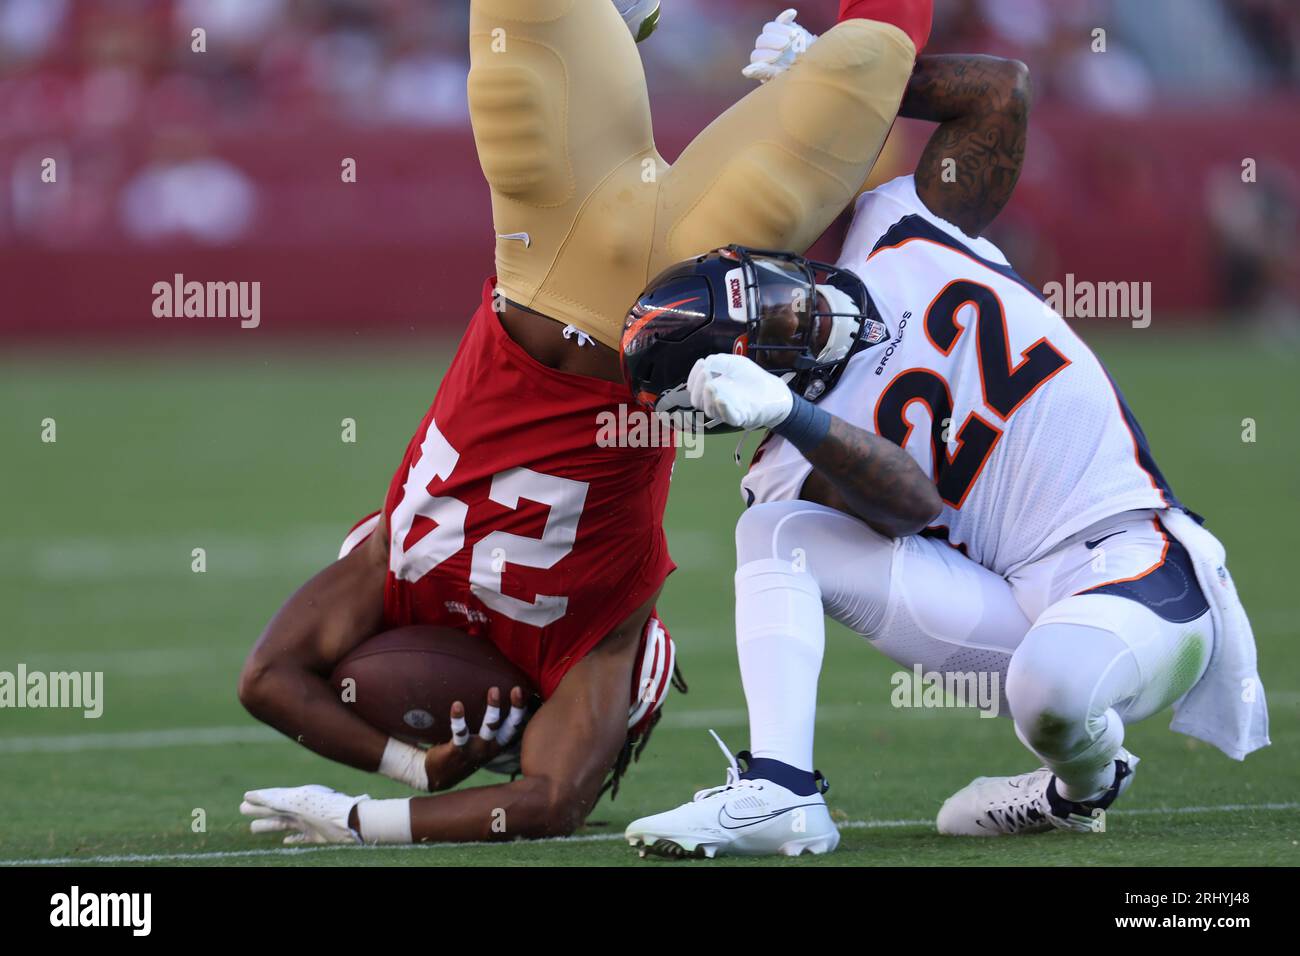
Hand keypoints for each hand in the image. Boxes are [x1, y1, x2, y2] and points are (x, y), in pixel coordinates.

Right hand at [240, 784, 367, 844]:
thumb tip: (250, 796)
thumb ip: (275, 800)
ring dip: (268, 825)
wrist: (351, 822)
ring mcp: (308, 822)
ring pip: (283, 824)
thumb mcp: (297, 802)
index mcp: (298, 797)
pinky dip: (291, 840)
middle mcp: (302, 809)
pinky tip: (284, 842)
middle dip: (259, 810)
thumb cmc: (325, 808)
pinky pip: (300, 838)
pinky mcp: (316, 836)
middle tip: (242, 809)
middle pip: (275, 810)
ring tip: (252, 827)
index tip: (245, 797)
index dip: (259, 797)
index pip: (274, 797)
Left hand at [423, 686, 527, 790]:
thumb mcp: (475, 744)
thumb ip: (483, 729)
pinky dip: (459, 717)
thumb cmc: (458, 754)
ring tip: (494, 690)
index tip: (521, 692)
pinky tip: (457, 705)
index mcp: (495, 746)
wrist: (436, 776)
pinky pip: (460, 732)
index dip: (520, 711)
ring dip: (494, 709)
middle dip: (516, 709)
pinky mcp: (458, 750)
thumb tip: (485, 698)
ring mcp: (475, 750)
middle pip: (508, 727)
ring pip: (490, 727)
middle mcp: (489, 749)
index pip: (514, 728)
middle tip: (517, 689)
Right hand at [687, 353, 793, 430]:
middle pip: (697, 401)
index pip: (694, 389)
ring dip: (707, 397)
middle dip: (697, 386)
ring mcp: (727, 410)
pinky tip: (720, 399)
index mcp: (712, 390)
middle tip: (705, 373)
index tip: (701, 364)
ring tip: (710, 384)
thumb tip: (702, 363)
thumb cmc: (752, 377)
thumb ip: (718, 361)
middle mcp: (716, 402)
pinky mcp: (741, 417)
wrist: (773, 390)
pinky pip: (728, 417)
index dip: (693, 378)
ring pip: (709, 410)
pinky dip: (723, 409)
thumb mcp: (733, 363)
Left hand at [742, 9, 816, 82]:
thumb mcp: (782, 76)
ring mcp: (775, 37)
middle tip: (787, 46)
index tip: (779, 56)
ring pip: (768, 28)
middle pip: (761, 40)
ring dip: (780, 31)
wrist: (816, 66)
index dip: (767, 55)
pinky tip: (793, 14)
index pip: (756, 55)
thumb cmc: (797, 75)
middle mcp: (766, 49)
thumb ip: (764, 72)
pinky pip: (781, 19)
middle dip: (774, 42)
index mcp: (763, 63)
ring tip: (794, 37)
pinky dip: (786, 16)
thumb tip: (744, 71)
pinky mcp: (785, 27)